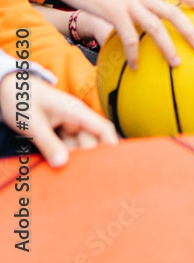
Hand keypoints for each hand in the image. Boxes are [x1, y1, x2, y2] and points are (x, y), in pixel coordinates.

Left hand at [0, 73, 117, 166]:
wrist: (8, 87)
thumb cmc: (21, 98)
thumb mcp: (32, 123)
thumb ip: (48, 144)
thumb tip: (62, 164)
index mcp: (76, 111)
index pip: (103, 128)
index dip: (111, 144)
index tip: (114, 162)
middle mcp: (76, 118)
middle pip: (90, 141)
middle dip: (87, 157)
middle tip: (81, 175)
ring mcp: (68, 125)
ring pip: (78, 146)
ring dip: (73, 157)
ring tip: (68, 174)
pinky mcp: (59, 131)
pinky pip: (66, 146)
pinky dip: (63, 155)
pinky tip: (58, 164)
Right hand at [47, 0, 193, 69]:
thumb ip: (134, 0)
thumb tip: (141, 16)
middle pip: (173, 11)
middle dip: (189, 29)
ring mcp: (129, 3)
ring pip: (156, 26)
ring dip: (167, 46)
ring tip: (176, 63)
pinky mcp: (114, 12)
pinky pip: (129, 37)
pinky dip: (134, 53)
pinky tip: (135, 66)